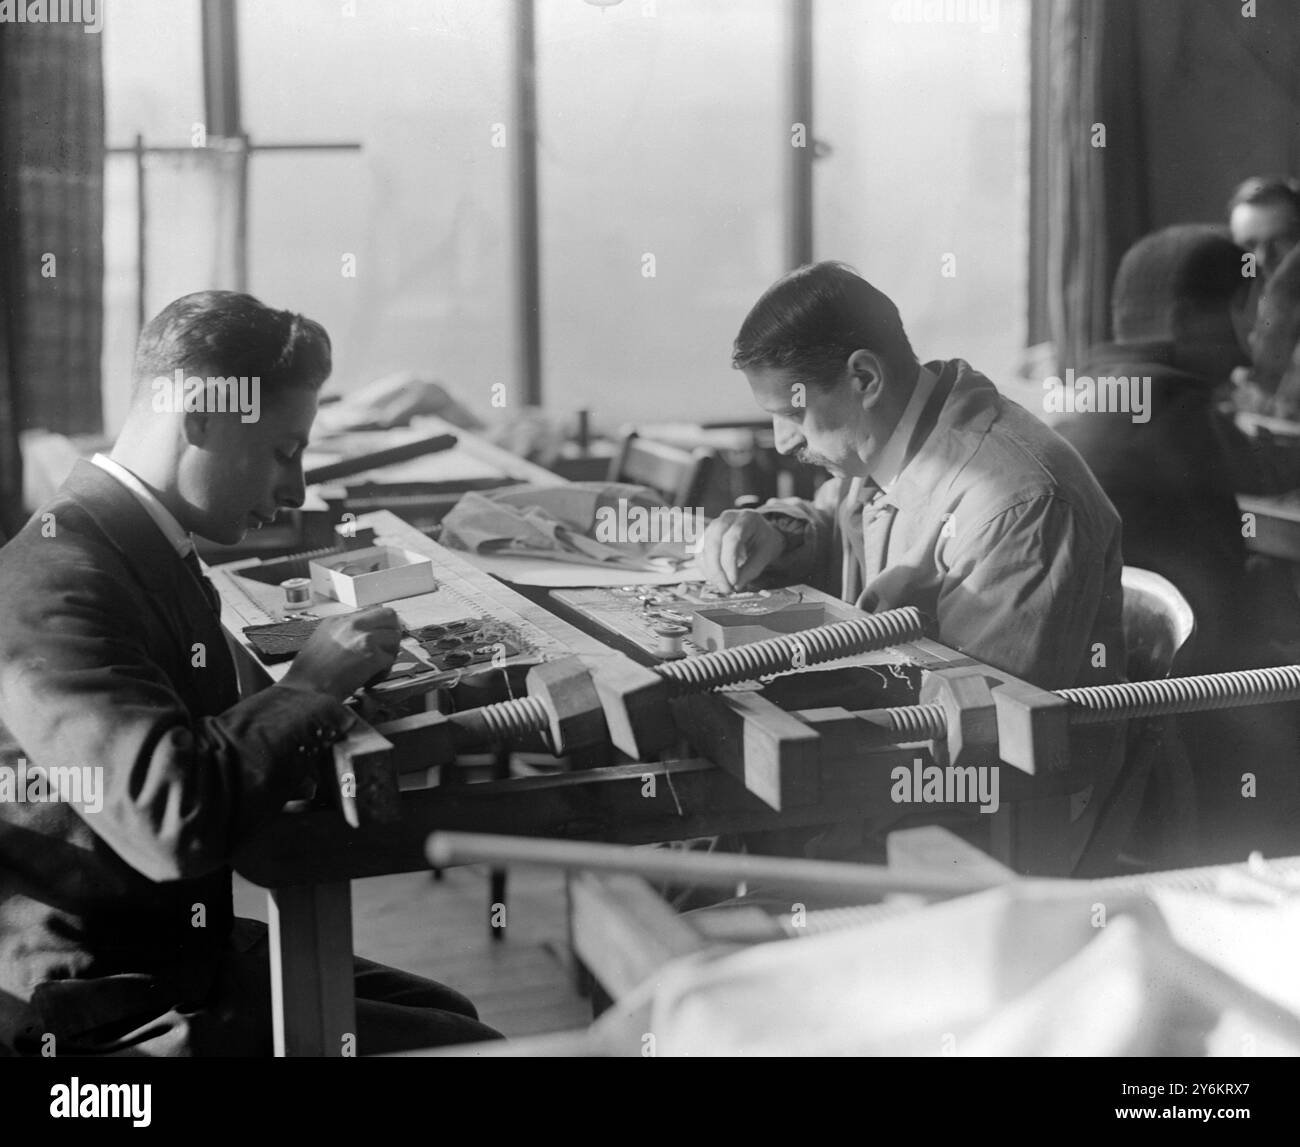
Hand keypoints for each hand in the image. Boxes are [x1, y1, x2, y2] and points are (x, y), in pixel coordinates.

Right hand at [280, 606, 400, 700]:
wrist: (305, 691)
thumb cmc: (309, 675)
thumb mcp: (322, 641)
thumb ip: (344, 634)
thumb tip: (365, 637)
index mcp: (338, 620)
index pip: (372, 612)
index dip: (379, 627)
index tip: (379, 640)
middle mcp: (352, 624)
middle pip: (389, 616)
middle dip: (392, 633)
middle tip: (386, 650)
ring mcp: (363, 637)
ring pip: (394, 638)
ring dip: (389, 654)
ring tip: (374, 669)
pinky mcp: (371, 655)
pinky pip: (390, 660)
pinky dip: (383, 672)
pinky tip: (369, 680)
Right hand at [697, 509, 784, 591]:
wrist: (762, 532)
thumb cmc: (765, 541)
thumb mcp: (767, 554)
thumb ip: (752, 570)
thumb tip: (735, 585)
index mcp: (746, 519)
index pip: (732, 539)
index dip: (730, 562)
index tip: (734, 581)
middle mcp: (727, 518)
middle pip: (713, 541)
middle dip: (716, 569)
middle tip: (725, 588)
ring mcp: (714, 526)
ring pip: (704, 548)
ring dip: (710, 571)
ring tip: (722, 587)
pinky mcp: (707, 536)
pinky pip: (700, 553)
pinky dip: (706, 569)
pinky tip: (716, 580)